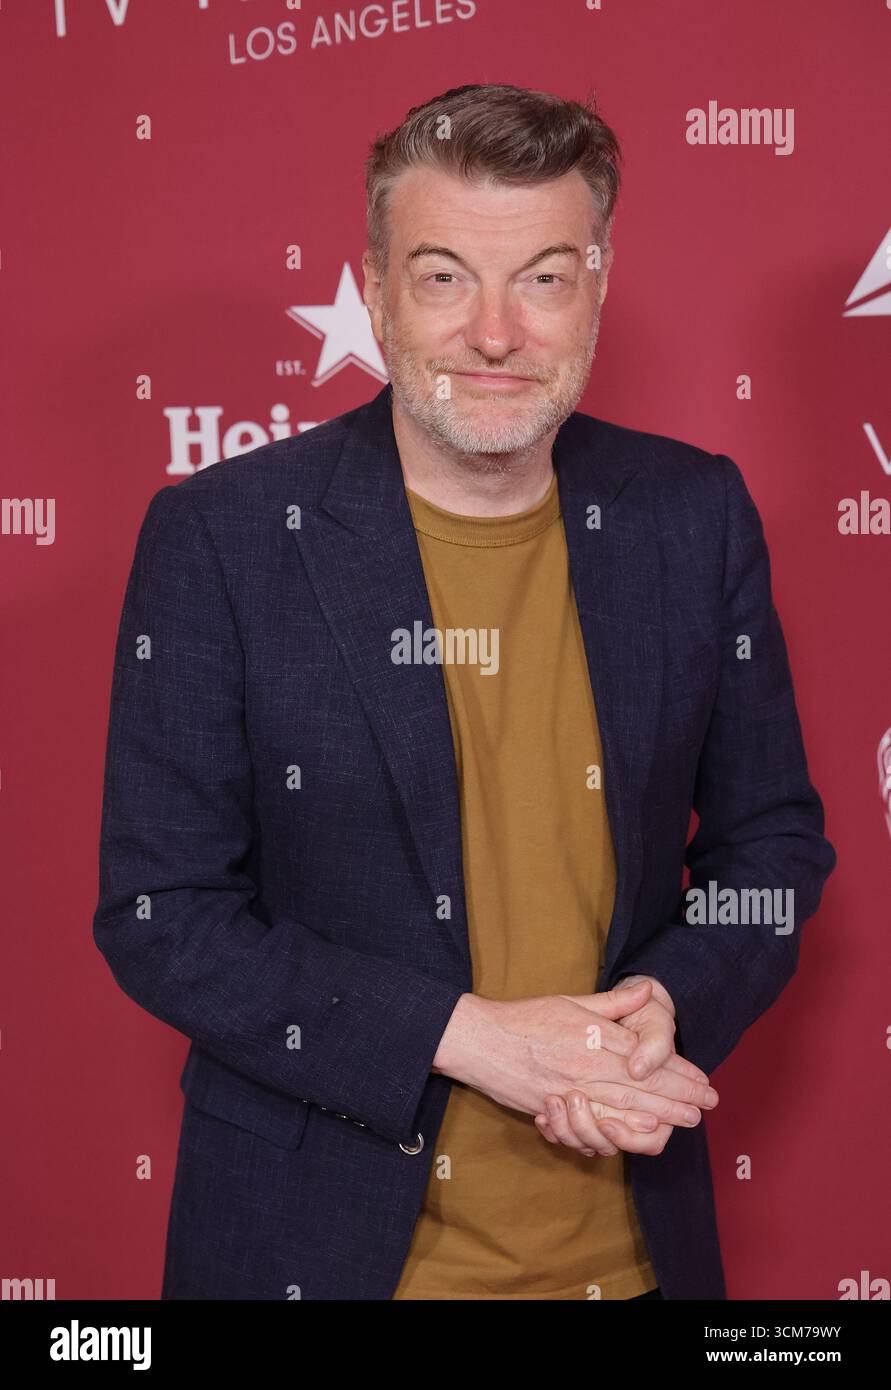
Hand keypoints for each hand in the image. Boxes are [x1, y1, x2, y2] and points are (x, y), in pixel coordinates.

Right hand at [432, 982, 716, 1152]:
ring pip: (624, 1106)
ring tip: (685, 1121)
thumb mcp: (570, 1000)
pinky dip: (623, 1130)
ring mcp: (571, 1088)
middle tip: (706, 1106)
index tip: (702, 1079)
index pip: (645, 1056)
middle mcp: (586, 1064)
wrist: (479, 1040)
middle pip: (642, 1085)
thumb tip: (645, 991)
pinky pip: (594, 1122)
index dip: (677, 1070)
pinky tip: (642, 1132)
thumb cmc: (524, 1018)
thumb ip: (611, 1003)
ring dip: (659, 1115)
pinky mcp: (555, 1107)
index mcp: (592, 1035)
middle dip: (679, 1097)